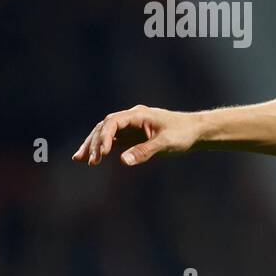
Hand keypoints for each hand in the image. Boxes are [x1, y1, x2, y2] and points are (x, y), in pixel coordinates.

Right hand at [72, 105, 198, 166]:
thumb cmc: (183, 134)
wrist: (196, 131)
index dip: (105, 136)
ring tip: (79, 159)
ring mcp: (131, 126)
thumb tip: (123, 161)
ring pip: (106, 133)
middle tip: (89, 161)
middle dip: (95, 143)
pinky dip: (103, 148)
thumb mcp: (166, 143)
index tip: (103, 153)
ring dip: (93, 145)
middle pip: (105, 127)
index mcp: (139, 114)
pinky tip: (92, 158)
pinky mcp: (133, 135)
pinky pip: (113, 140)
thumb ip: (145, 151)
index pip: (113, 122)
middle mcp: (132, 118)